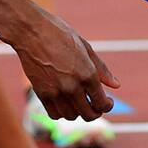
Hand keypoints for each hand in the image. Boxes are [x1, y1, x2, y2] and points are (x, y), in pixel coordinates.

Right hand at [11, 6, 119, 121]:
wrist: (31, 31)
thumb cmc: (59, 34)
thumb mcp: (85, 47)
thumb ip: (101, 69)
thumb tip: (116, 85)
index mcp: (87, 73)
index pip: (102, 103)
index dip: (107, 106)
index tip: (107, 102)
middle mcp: (73, 86)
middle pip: (89, 114)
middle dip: (95, 112)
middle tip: (95, 105)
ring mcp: (56, 92)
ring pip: (72, 116)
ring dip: (78, 112)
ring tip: (79, 101)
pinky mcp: (41, 93)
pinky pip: (55, 114)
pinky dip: (62, 112)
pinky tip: (65, 101)